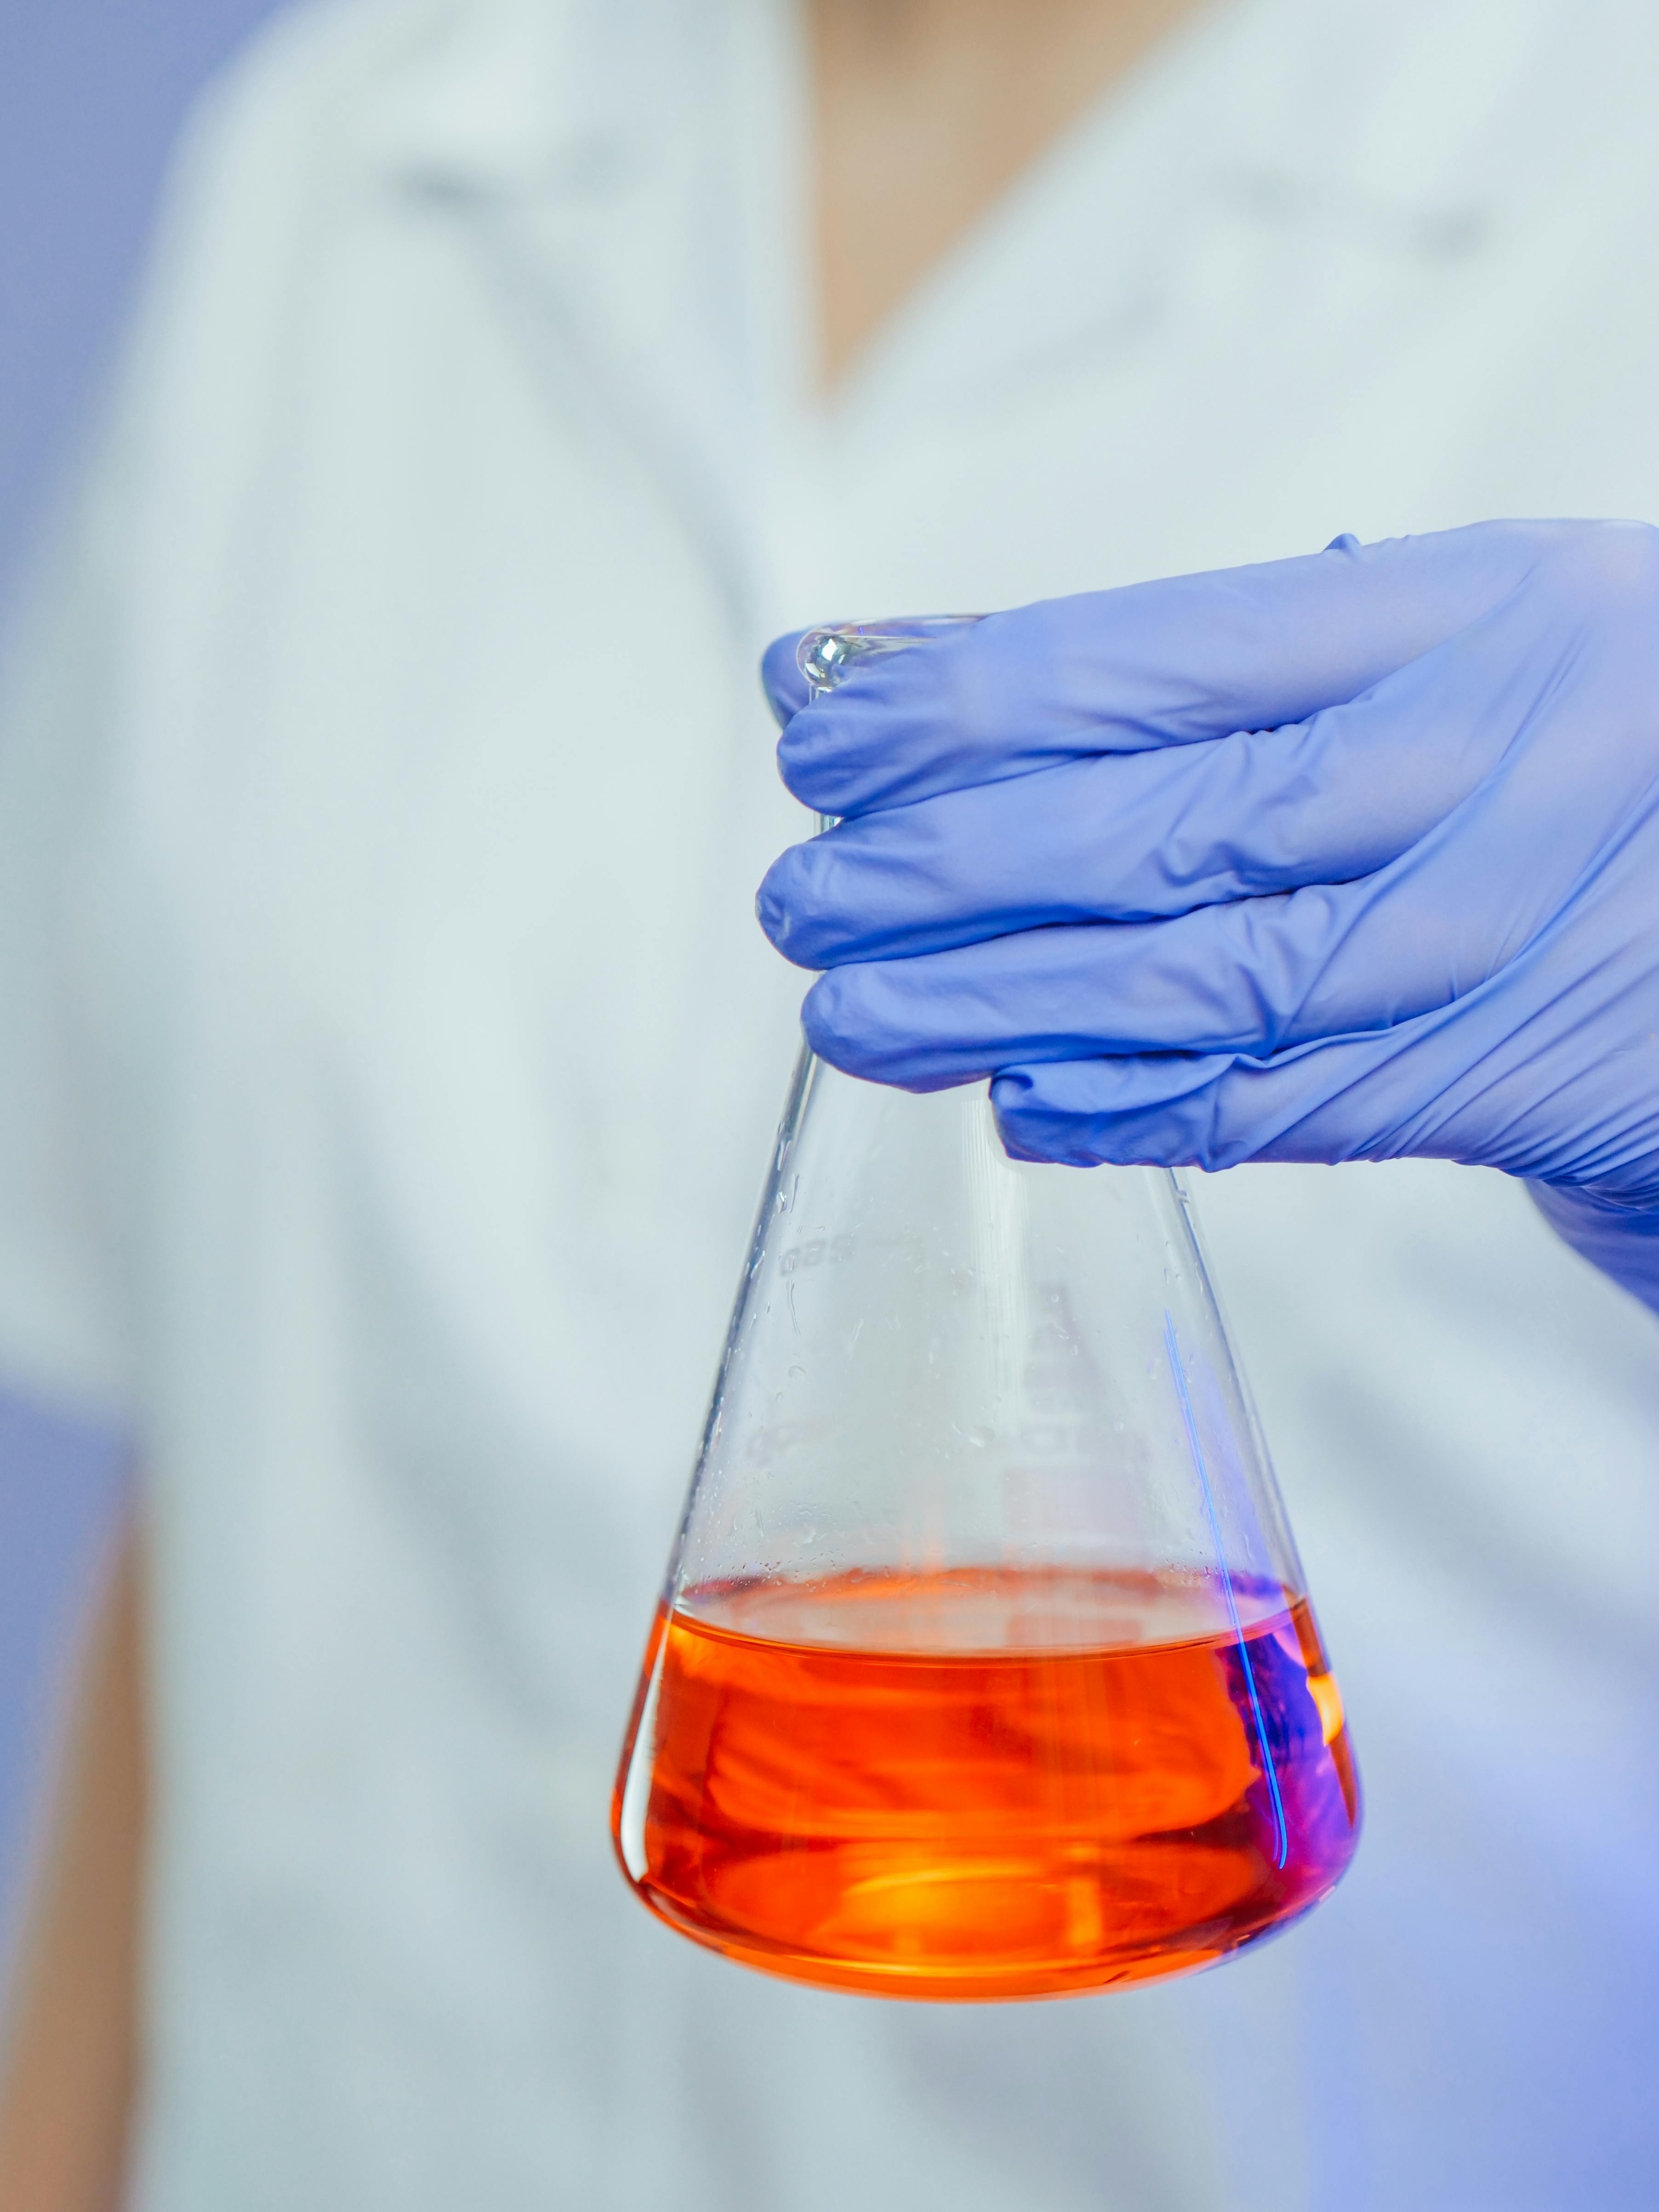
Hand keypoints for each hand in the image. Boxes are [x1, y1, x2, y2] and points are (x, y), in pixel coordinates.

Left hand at [757, 522, 1658, 1305]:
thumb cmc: (1596, 734)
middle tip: (799, 896)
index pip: (1155, 655)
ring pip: (1183, 984)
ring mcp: (1475, 944)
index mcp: (1469, 613)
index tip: (824, 729)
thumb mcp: (1465, 629)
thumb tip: (934, 673)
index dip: (964, 701)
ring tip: (847, 1011)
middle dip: (939, 866)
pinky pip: (1270, 1107)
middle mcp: (1470, 776)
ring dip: (989, 1008)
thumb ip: (1232, 656)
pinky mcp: (1481, 1081)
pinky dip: (1125, 1111)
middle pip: (1148, 827)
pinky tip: (1013, 1101)